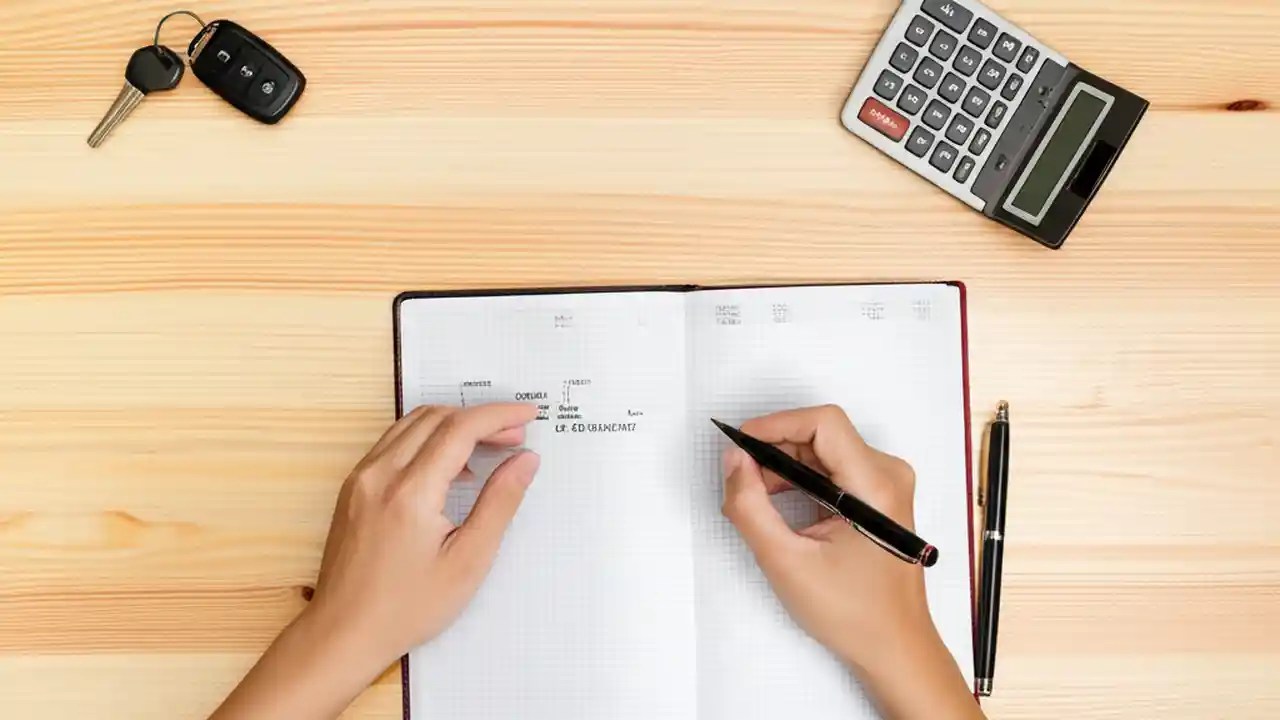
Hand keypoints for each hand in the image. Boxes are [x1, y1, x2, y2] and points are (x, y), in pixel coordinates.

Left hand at [210, 403, 539, 719]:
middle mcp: (380, 475)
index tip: (528, 414)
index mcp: (410, 492)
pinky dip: (428, 439)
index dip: (500, 415)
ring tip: (487, 448)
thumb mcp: (468, 561)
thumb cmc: (405, 608)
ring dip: (453, 424)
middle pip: (437, 417)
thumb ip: (500, 502)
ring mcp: (361, 478)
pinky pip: (394, 442)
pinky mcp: (353, 487)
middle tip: (514, 436)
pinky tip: (450, 467)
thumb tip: (525, 460)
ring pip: (413, 424)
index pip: (461, 428)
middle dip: (481, 418)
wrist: (344, 632)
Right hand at [721, 405, 982, 719]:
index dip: (776, 424)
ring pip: (823, 452)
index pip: (823, 423)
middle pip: (820, 435)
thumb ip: (750, 506)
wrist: (894, 647)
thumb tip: (734, 463)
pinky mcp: (878, 497)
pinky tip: (777, 506)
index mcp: (876, 486)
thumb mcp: (786, 561)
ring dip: (784, 467)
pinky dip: (800, 480)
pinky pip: (832, 470)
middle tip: (739, 480)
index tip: (741, 443)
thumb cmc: (854, 613)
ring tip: (755, 500)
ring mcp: (886, 486)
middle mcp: (888, 476)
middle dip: (774, 450)